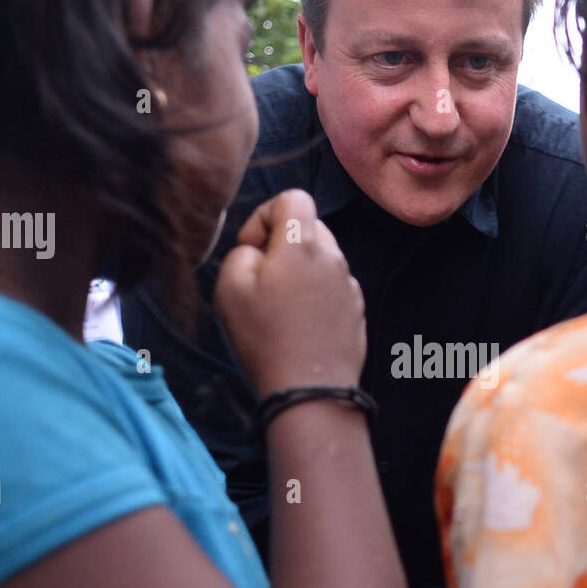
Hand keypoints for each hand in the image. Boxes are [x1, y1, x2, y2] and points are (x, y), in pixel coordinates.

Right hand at [214, 190, 365, 398]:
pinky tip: (299, 325)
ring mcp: (350, 285)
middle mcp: (334, 257)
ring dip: (298, 270)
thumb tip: (257, 250)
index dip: (264, 215)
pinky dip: (315, 294)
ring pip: (321, 258)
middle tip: (261, 280)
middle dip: (282, 243)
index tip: (251, 250)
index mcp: (303, 244)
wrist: (310, 391)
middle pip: (309, 226)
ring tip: (279, 307)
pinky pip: (332, 287)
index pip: (293, 197)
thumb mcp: (230, 288)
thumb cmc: (265, 339)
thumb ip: (240, 252)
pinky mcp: (356, 311)